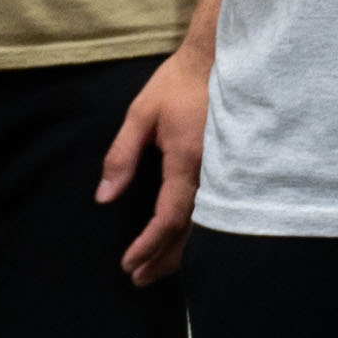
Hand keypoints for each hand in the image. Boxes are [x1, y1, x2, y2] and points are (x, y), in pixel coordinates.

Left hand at [99, 44, 207, 283]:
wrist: (223, 58)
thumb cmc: (179, 83)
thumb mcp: (141, 114)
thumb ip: (122, 156)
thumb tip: (105, 196)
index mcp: (188, 161)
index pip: (168, 217)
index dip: (148, 245)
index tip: (128, 263)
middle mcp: (214, 173)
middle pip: (189, 232)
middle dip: (163, 259)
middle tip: (138, 279)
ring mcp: (228, 173)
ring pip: (206, 226)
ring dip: (180, 253)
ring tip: (155, 272)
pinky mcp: (233, 170)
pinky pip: (216, 211)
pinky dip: (198, 235)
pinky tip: (184, 246)